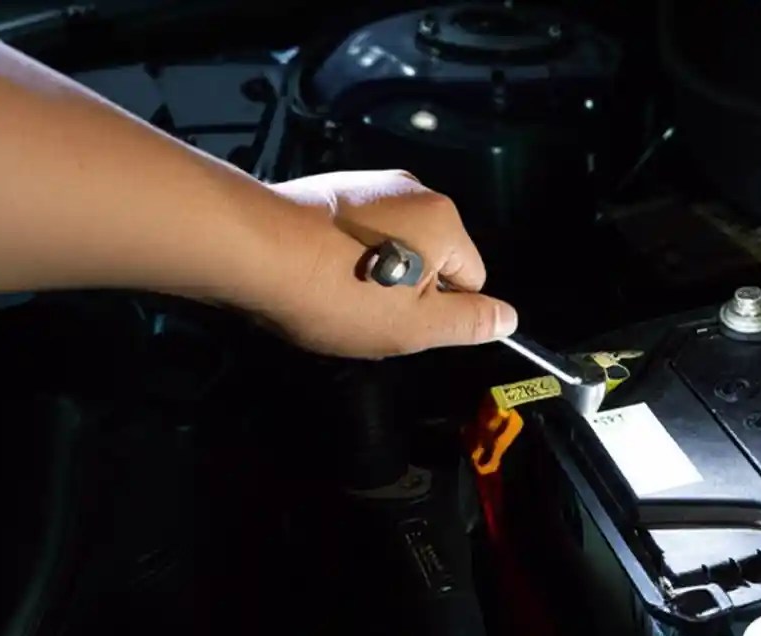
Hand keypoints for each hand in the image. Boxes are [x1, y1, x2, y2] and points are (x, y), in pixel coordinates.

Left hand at [247, 170, 516, 357]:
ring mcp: (368, 186)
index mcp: (445, 220)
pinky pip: (356, 233)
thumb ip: (470, 322)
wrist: (252, 249)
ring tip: (335, 293)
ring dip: (373, 272)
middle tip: (366, 312)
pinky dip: (344, 255)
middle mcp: (413, 190)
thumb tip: (509, 318)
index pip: (472, 279)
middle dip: (407, 289)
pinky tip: (316, 273)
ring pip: (392, 245)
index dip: (441, 311)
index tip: (401, 322)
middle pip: (432, 257)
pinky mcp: (330, 190)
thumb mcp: (416, 326)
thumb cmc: (340, 293)